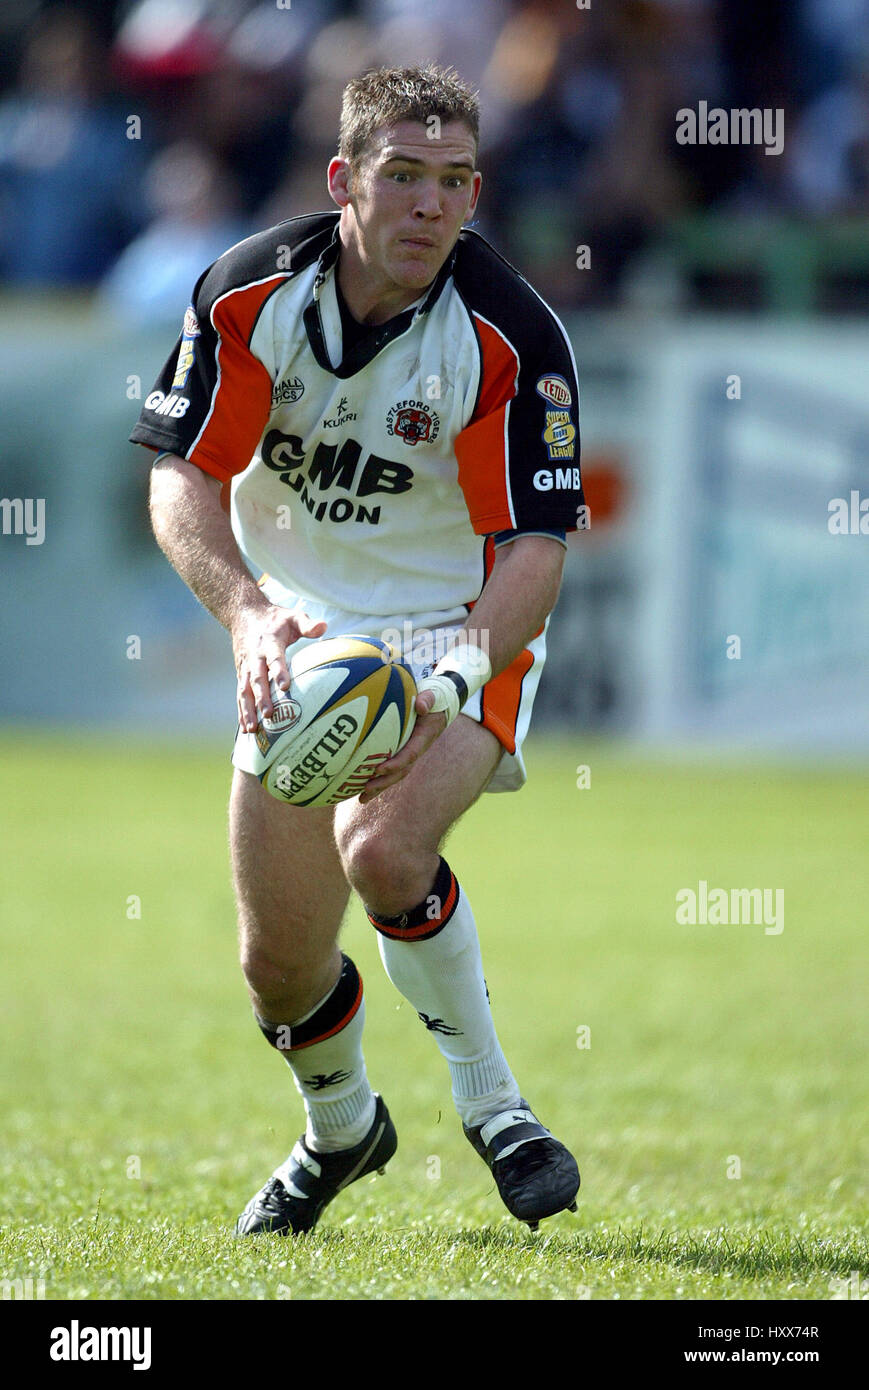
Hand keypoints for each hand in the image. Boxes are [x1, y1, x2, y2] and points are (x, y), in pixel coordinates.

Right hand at [232, 604, 326, 731]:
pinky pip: (240, 694)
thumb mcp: (293, 616)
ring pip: (245, 691)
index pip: (274, 658)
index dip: (279, 671)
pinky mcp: (241, 675)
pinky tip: (246, 728)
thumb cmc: (276, 619)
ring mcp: (246, 667)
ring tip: (252, 729)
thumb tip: (323, 626)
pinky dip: (242, 711)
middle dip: (262, 697)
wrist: (244, 615)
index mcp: (269, 642)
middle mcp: (255, 657)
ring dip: (248, 710)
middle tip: (268, 714)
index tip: (285, 686)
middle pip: (257, 679)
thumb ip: (307, 624)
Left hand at [358, 690, 446, 802]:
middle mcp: (417, 750)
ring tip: (362, 798)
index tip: (379, 769)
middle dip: (384, 782)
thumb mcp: (432, 696)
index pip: (410, 754)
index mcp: (423, 738)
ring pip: (395, 775)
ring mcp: (409, 754)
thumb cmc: (432, 699)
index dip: (396, 763)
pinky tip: (362, 789)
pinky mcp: (402, 754)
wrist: (438, 707)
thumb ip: (427, 699)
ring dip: (379, 787)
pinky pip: (391, 770)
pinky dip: (378, 781)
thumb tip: (420, 706)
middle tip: (366, 789)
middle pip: (401, 771)